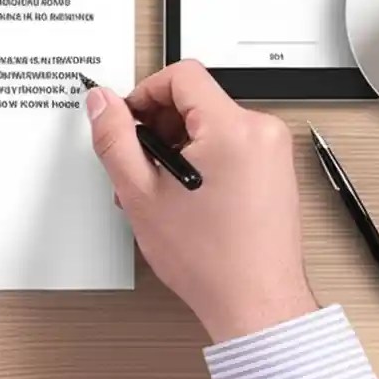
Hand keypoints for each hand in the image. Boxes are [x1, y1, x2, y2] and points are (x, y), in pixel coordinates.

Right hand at [86, 61, 316, 342]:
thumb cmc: (211, 260)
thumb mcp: (142, 194)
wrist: (255, 302)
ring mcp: (274, 151)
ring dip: (178, 144)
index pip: (182, 75)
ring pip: (212, 123)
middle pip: (197, 98)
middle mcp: (262, 131)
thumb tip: (101, 103)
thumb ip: (114, 138)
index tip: (128, 118)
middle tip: (137, 161)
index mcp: (233, 128)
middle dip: (159, 125)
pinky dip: (202, 158)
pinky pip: (231, 144)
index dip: (144, 92)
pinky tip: (183, 195)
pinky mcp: (276, 169)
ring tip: (158, 187)